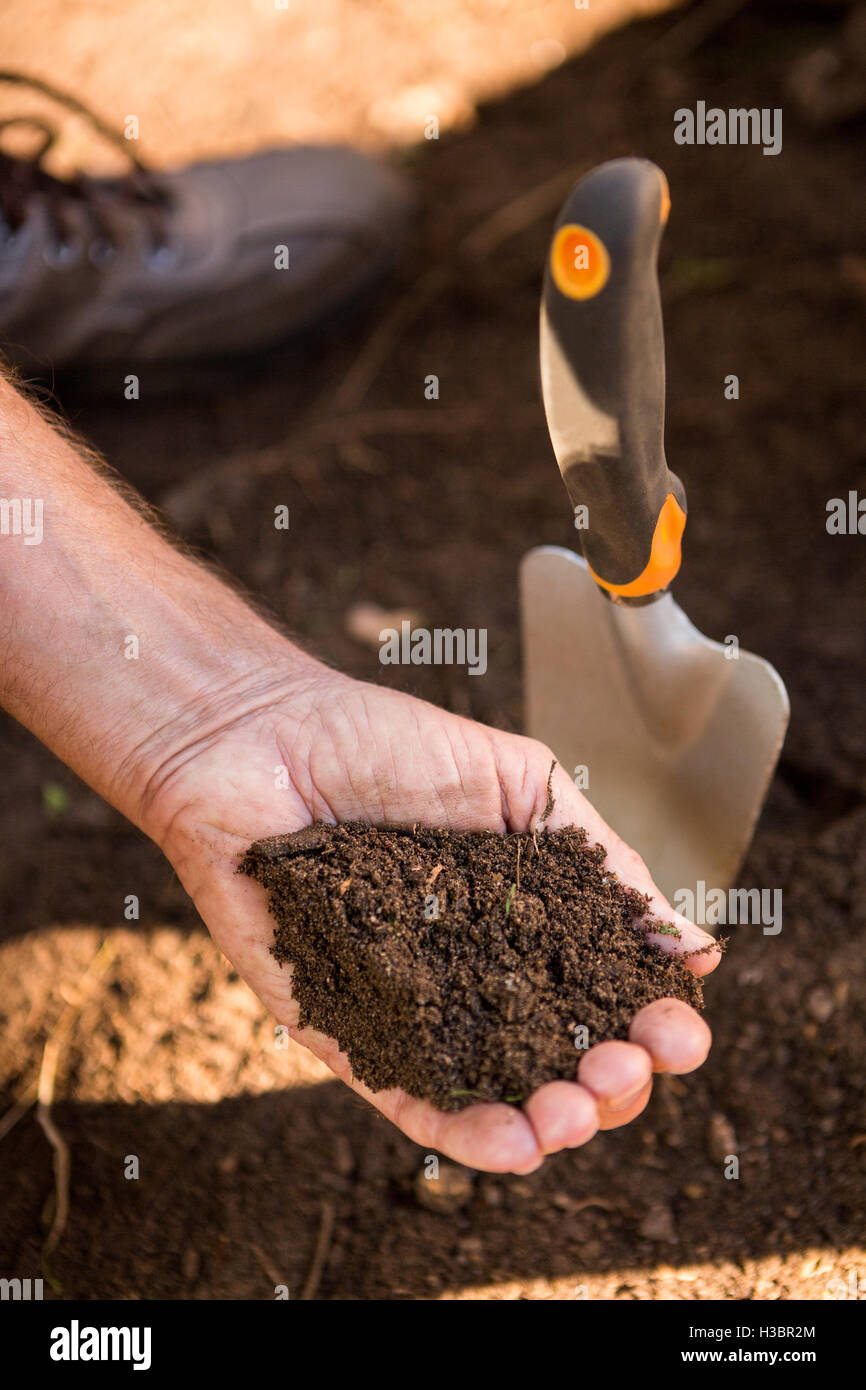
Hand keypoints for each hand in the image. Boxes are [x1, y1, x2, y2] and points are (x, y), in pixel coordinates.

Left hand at [142, 663, 719, 1173]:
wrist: (265, 737)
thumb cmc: (388, 744)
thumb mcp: (522, 787)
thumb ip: (602, 864)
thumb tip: (691, 948)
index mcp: (529, 924)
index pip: (608, 996)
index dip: (654, 1024)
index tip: (680, 1028)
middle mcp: (480, 978)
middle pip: (564, 1060)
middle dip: (613, 1081)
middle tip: (625, 1065)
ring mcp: (416, 1012)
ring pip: (498, 1096)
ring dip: (552, 1122)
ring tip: (579, 1111)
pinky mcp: (346, 1034)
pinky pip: (410, 1102)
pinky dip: (465, 1134)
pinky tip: (516, 1140)